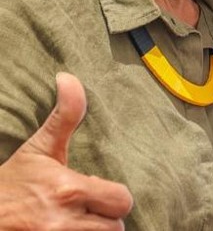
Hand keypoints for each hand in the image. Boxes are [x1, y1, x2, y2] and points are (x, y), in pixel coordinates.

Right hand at [0, 73, 132, 229]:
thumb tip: (68, 77)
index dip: (114, 197)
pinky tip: (70, 230)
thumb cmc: (10, 184)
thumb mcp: (38, 149)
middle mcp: (65, 222)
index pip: (121, 200)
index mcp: (69, 190)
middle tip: (91, 210)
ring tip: (80, 222)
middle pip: (115, 227)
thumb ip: (65, 116)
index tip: (95, 191)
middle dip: (106, 219)